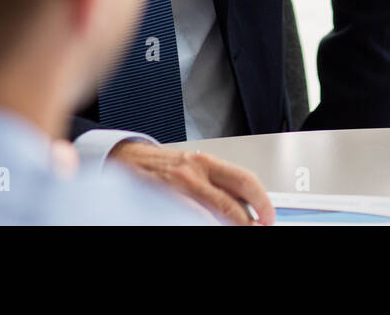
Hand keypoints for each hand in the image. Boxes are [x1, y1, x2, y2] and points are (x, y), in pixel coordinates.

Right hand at [110, 140, 274, 224]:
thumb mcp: (191, 166)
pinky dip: (203, 224)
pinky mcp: (161, 202)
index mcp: (205, 162)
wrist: (121, 159)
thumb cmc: (158, 164)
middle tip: (257, 229)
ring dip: (231, 226)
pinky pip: (188, 218)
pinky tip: (208, 226)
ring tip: (239, 230)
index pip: (245, 181)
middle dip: (249, 223)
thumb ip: (214, 181)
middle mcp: (193, 173)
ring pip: (215, 215)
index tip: (268, 216)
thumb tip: (242, 203)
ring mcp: (176, 189)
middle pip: (233, 205)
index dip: (262, 202)